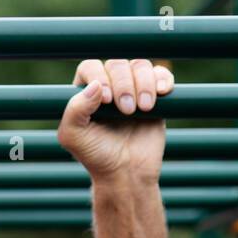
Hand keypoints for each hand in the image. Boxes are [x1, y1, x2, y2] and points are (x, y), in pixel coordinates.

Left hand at [56, 59, 174, 183]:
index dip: (99, 76)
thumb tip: (94, 85)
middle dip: (123, 84)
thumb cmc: (96, 156)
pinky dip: (163, 79)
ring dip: (144, 83)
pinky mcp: (155, 96)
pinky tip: (162, 92)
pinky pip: (162, 74)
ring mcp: (132, 89)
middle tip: (126, 110)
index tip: (106, 99)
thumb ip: (74, 110)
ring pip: (140, 66)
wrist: (127, 173)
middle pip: (117, 64)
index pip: (90, 67)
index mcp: (85, 93)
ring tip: (143, 109)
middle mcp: (109, 86)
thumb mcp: (73, 137)